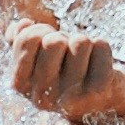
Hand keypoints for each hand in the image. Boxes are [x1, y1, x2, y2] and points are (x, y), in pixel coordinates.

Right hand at [9, 22, 124, 118]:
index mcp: (22, 85)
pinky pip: (100, 46)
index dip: (42, 31)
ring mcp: (71, 97)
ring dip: (84, 43)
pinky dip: (102, 47)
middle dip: (65, 38)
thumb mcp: (38, 57)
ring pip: (79, 41)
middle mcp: (43, 96)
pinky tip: (100, 65)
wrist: (103, 99)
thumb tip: (22, 24)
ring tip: (85, 62)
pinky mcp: (98, 92)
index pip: (28, 39)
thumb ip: (23, 40)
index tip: (49, 45)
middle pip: (54, 41)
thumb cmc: (67, 72)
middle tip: (70, 55)